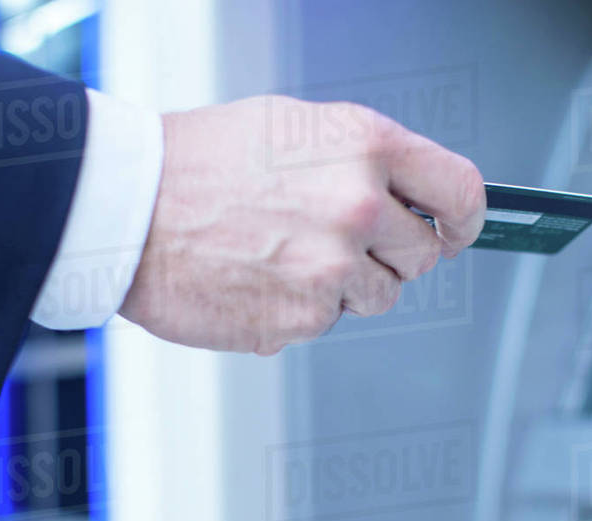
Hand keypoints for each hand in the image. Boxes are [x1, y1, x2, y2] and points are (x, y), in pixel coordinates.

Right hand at [118, 95, 485, 354]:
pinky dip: (301, 308)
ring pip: (379, 295)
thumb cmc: (198, 162)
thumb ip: (362, 162)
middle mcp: (358, 206)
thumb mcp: (295, 128)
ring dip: (346, 284)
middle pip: (423, 255)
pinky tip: (258, 278)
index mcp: (364, 146)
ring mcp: (332, 268)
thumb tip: (410, 198)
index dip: (466, 218)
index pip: (461, 190)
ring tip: (284, 254)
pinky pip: (329, 322)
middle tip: (336, 239)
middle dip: (390, 253)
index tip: (459, 230)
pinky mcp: (303, 319)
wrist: (126, 208)